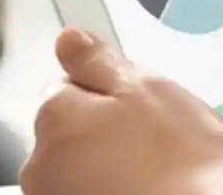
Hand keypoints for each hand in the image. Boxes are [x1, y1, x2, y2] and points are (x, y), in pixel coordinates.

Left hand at [20, 29, 222, 194]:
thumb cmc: (181, 167)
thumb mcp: (148, 89)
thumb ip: (99, 61)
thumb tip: (70, 42)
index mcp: (55, 116)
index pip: (70, 83)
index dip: (111, 89)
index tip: (139, 101)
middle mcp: (41, 164)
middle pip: (74, 129)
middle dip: (109, 129)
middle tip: (155, 137)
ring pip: (85, 166)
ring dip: (113, 165)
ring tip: (158, 171)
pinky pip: (94, 191)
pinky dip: (116, 189)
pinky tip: (149, 190)